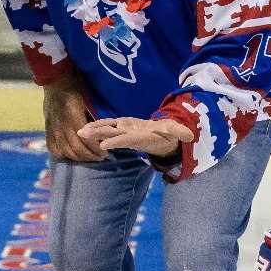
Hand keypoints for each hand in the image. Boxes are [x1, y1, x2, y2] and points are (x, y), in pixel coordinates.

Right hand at [43, 77, 104, 162]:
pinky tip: (70, 155)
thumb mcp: (89, 101)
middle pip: (77, 149)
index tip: (105, 152)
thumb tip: (105, 133)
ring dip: (78, 158)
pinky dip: (62, 154)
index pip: (87, 140)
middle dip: (90, 156)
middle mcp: (62, 125)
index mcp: (74, 117)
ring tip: (88, 157)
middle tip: (100, 157)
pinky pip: (53, 148)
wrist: (56, 81)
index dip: (97, 149)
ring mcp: (53, 129)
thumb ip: (94, 117)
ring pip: (66, 151)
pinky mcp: (47, 129)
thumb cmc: (76, 88)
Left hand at [77, 116, 194, 157]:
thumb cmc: (169, 136)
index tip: (103, 145)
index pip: (126, 139)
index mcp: (140, 137)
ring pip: (107, 129)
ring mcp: (125, 130)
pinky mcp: (124, 125)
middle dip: (97, 135)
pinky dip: (99, 125)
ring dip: (93, 130)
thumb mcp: (176, 133)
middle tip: (82, 135)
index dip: (115, 141)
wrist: (163, 140)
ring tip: (80, 132)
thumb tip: (190, 136)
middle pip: (111, 134)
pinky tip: (87, 126)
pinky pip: (109, 124)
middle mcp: (129, 135)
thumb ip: (180, 133)